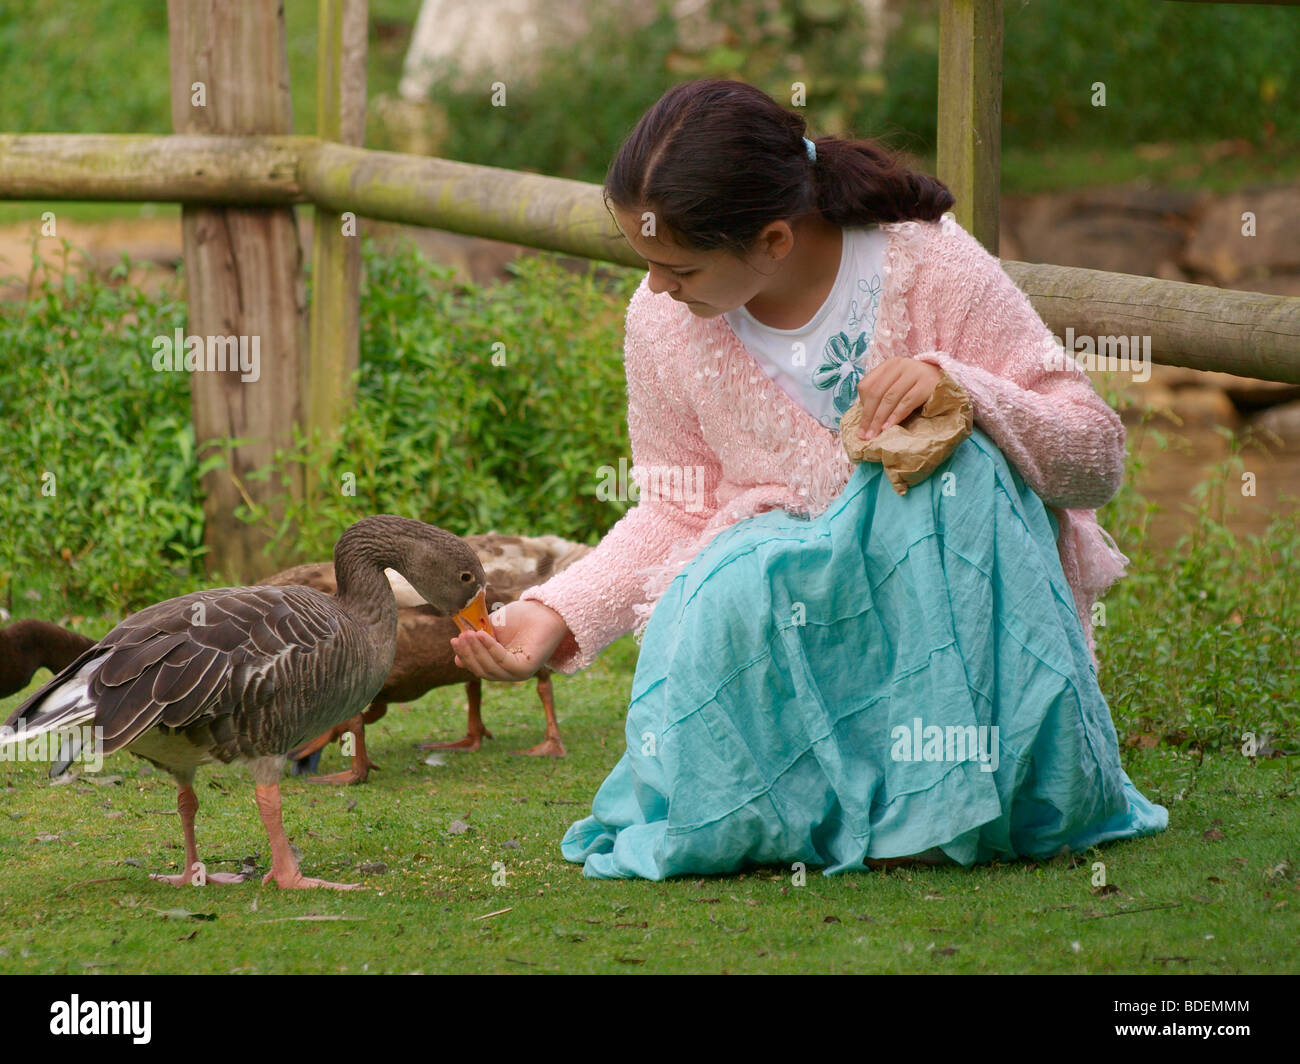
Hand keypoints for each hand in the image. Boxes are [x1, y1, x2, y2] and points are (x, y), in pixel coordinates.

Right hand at [450, 599, 570, 681]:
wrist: (547, 610)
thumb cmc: (522, 617)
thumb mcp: (492, 629)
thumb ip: (477, 643)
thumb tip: (457, 660)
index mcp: (501, 665)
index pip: (478, 667)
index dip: (465, 655)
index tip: (454, 640)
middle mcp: (510, 673)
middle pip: (482, 670)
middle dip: (468, 654)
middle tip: (459, 637)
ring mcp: (519, 673)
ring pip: (490, 668)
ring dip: (476, 651)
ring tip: (468, 634)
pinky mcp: (527, 669)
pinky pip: (503, 661)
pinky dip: (490, 648)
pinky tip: (481, 635)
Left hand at [854, 357, 942, 439]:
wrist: (949, 380)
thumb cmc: (919, 387)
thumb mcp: (898, 385)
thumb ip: (883, 395)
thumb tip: (866, 420)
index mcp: (888, 365)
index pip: (867, 385)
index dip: (862, 406)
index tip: (861, 426)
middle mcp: (899, 365)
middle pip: (876, 392)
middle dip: (868, 416)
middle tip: (864, 435)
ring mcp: (913, 372)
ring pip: (890, 397)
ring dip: (880, 418)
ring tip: (874, 434)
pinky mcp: (926, 383)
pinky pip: (906, 402)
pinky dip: (896, 416)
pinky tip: (889, 427)